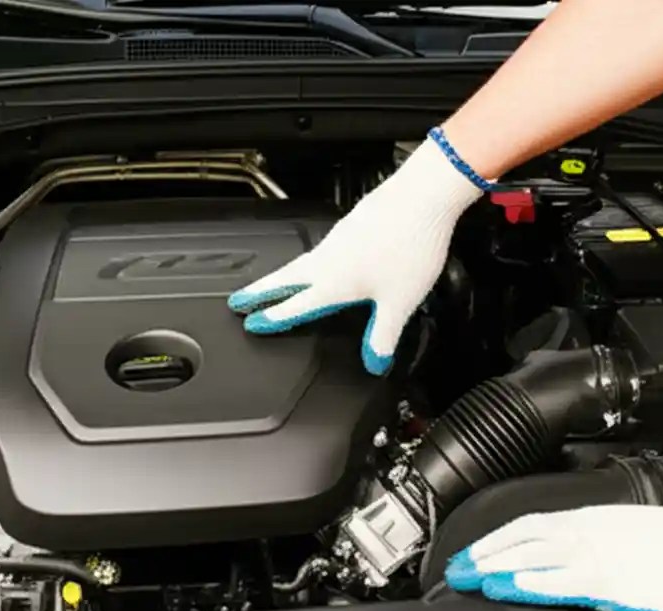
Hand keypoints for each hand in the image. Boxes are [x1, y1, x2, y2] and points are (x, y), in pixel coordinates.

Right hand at [227, 134, 484, 374]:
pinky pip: (321, 247)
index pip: (294, 305)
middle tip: (238, 299)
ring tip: (274, 284)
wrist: (424, 196)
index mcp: (334, 281)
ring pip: (301, 261)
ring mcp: (338, 238)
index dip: (272, 318)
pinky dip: (309, 259)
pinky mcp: (351, 224)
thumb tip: (375, 361)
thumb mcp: (400, 303)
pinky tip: (321, 260)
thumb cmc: (411, 246)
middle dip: (259, 291)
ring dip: (282, 274)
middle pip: (284, 277)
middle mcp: (328, 258)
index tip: (251, 323)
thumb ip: (383, 335)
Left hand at [445, 499, 662, 610]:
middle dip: (483, 553)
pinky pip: (558, 581)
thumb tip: (585, 560)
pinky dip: (529, 582)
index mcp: (593, 522)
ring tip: (467, 576)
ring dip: (494, 566)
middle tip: (455, 568)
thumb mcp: (636, 534)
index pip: (531, 526)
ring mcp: (594, 556)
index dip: (499, 538)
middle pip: (520, 538)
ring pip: (530, 554)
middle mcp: (587, 534)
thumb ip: (604, 545)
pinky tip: (507, 585)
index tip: (475, 551)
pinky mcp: (607, 581)